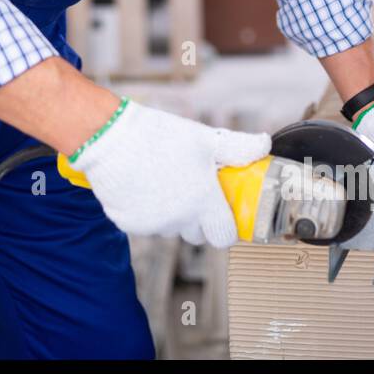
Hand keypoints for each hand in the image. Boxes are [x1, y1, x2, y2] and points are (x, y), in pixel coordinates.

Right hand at [70, 100, 270, 247]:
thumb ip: (238, 147)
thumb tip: (264, 145)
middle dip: (198, 218)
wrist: (109, 137)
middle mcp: (179, 219)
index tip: (223, 213)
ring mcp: (152, 224)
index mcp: (202, 202)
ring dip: (171, 214)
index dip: (227, 226)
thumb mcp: (203, 138)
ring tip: (164, 182)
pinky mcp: (128, 224)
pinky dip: (146, 211)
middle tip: (192, 191)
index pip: (225, 236)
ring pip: (170, 228)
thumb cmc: (157, 136)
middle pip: (197, 234)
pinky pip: (144, 224)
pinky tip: (142, 186)